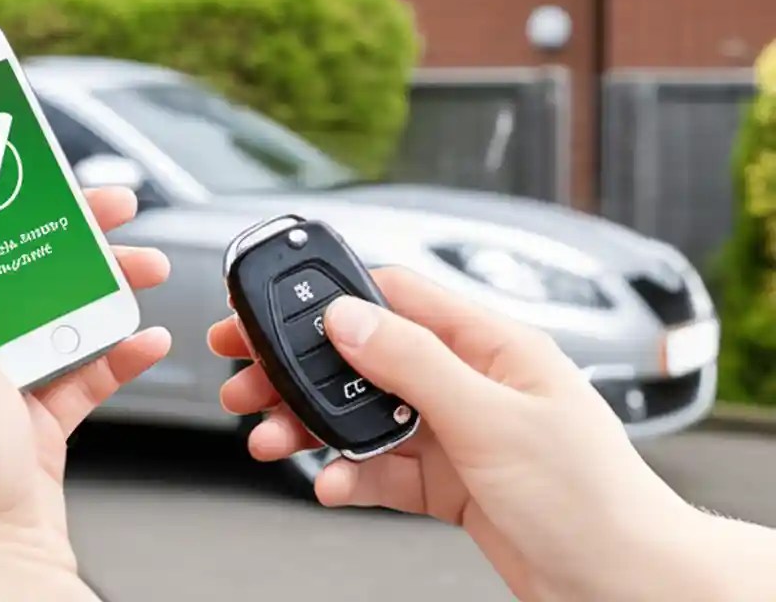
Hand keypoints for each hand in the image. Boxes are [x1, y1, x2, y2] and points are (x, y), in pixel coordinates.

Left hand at [0, 187, 170, 601]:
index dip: (19, 218)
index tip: (55, 190)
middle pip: (30, 283)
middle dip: (79, 245)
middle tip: (122, 215)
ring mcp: (8, 395)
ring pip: (64, 324)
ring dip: (108, 294)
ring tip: (148, 271)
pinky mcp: (42, 427)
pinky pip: (86, 377)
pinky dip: (119, 357)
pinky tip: (149, 341)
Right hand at [210, 267, 714, 600]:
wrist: (623, 585)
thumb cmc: (591, 498)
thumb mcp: (493, 419)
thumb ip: (415, 364)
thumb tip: (349, 318)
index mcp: (492, 345)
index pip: (397, 297)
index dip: (329, 298)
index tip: (272, 308)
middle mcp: (470, 382)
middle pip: (365, 360)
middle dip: (302, 372)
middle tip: (247, 380)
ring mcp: (457, 433)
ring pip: (364, 417)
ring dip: (315, 429)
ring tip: (274, 441)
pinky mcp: (448, 482)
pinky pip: (382, 469)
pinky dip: (351, 477)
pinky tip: (333, 485)